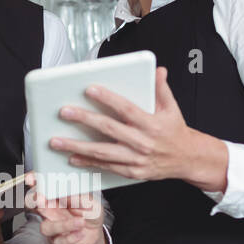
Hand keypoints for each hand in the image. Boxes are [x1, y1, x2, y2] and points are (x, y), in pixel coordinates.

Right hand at [24, 174, 107, 243]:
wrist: (95, 231)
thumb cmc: (89, 212)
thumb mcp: (91, 201)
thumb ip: (80, 198)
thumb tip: (69, 194)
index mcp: (55, 196)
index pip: (40, 187)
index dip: (33, 181)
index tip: (32, 179)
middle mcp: (50, 210)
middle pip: (33, 206)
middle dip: (35, 202)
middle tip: (42, 199)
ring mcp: (52, 226)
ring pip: (46, 227)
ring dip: (62, 225)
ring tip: (80, 221)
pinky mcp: (58, 240)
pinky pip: (59, 241)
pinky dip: (71, 237)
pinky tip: (80, 232)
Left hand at [47, 66, 228, 189]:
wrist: (186, 159)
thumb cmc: (175, 131)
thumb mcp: (172, 108)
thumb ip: (162, 89)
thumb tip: (158, 70)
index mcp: (152, 124)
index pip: (126, 109)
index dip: (108, 98)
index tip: (89, 89)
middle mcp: (143, 143)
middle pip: (109, 130)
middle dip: (84, 119)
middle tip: (64, 112)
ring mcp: (136, 160)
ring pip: (103, 152)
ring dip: (77, 147)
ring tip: (57, 141)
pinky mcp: (132, 173)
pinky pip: (107, 167)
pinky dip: (88, 163)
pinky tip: (72, 158)